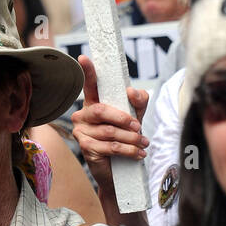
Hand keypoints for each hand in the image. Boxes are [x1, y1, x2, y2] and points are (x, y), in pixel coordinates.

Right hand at [70, 56, 148, 193]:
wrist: (119, 168)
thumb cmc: (126, 136)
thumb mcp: (136, 116)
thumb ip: (139, 101)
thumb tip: (131, 92)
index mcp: (94, 102)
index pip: (90, 84)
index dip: (87, 71)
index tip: (83, 57)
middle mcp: (84, 114)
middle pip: (102, 110)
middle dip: (124, 119)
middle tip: (139, 127)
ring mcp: (81, 131)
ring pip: (109, 131)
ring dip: (130, 138)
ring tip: (143, 143)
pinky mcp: (85, 148)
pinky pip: (109, 146)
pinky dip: (127, 150)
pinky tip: (138, 153)